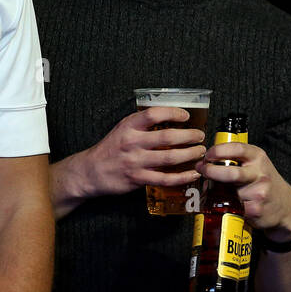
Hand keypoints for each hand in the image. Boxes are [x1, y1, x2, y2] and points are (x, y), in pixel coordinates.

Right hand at [81, 106, 206, 197]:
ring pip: (169, 158)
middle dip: (189, 136)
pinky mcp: (138, 179)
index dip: (173, 113)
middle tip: (200, 136)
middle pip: (167, 137)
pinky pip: (164, 178)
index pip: (154, 114)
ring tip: (200, 152)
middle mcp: (133, 143)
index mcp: (129, 126)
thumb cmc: (110, 148)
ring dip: (189, 155)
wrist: (91, 171)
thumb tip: (169, 118)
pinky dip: (181, 177)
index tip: (186, 116)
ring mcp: (135, 162)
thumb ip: (142, 124)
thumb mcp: (122, 129)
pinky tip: (191, 174)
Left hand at [196, 143, 290, 243]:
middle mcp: (260, 173)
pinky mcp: (256, 209)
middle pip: (231, 173)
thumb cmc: (262, 181)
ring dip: (219, 192)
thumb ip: (235, 160)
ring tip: (218, 191)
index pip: (237, 148)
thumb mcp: (254, 163)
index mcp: (258, 157)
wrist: (284, 204)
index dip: (218, 151)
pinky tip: (229, 203)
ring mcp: (259, 192)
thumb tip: (205, 164)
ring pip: (229, 192)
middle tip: (202, 170)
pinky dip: (226, 205)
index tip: (207, 155)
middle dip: (211, 172)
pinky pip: (233, 207)